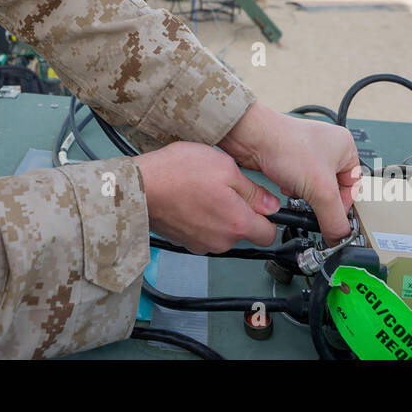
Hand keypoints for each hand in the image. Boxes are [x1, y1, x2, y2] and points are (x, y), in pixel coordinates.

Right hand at [132, 142, 280, 253]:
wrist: (140, 187)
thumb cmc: (178, 173)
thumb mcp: (225, 168)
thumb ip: (252, 191)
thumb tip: (270, 204)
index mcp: (237, 223)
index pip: (269, 234)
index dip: (268, 217)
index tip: (261, 204)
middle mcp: (221, 241)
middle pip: (244, 232)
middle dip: (240, 213)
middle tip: (225, 187)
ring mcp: (201, 244)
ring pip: (223, 232)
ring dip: (219, 215)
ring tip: (203, 190)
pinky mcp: (185, 242)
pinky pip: (203, 232)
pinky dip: (201, 219)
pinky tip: (190, 198)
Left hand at [218, 101, 359, 239]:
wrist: (251, 138)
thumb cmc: (286, 146)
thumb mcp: (320, 190)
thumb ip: (333, 218)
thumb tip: (339, 237)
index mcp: (345, 147)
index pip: (354, 188)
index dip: (344, 207)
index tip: (333, 222)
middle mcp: (328, 148)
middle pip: (333, 190)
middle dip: (321, 200)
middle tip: (314, 207)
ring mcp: (308, 153)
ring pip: (314, 188)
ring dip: (305, 194)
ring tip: (297, 189)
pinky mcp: (291, 160)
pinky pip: (298, 183)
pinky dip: (292, 188)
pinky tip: (285, 184)